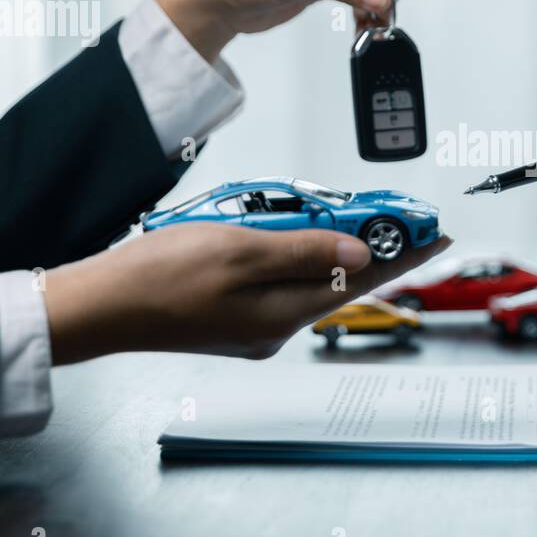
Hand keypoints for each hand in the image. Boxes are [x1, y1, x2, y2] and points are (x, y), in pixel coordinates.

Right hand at [44, 224, 449, 363]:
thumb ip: (307, 251)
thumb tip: (362, 251)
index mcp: (284, 314)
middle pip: (340, 278)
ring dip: (325, 244)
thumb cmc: (160, 278)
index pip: (364, 280)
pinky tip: (282, 230)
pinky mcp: (233, 316)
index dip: (404, 254)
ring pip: (308, 278)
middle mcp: (276, 327)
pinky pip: (278, 280)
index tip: (437, 234)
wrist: (99, 306)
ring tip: (335, 212)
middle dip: (366, 242)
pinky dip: (291, 253)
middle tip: (388, 209)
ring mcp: (253, 325)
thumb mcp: (242, 250)